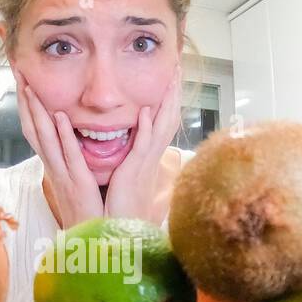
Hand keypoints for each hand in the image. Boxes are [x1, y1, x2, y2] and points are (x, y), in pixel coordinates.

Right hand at [12, 66, 102, 227]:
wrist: (91, 241)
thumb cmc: (87, 213)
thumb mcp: (77, 184)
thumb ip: (73, 164)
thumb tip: (70, 146)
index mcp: (55, 167)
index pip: (37, 132)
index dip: (29, 108)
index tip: (23, 83)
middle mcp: (53, 168)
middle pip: (33, 129)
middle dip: (25, 102)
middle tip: (18, 74)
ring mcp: (63, 175)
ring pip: (45, 139)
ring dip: (37, 112)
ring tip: (30, 87)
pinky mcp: (77, 183)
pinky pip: (68, 156)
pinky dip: (62, 136)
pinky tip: (58, 116)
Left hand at [104, 64, 182, 221]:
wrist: (123, 233)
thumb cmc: (123, 209)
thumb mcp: (128, 178)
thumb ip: (132, 160)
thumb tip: (133, 148)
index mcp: (148, 158)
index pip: (162, 122)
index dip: (169, 100)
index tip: (172, 79)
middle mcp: (151, 158)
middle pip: (168, 118)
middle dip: (174, 93)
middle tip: (178, 68)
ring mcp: (145, 164)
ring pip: (161, 127)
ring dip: (166, 102)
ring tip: (171, 79)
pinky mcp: (135, 172)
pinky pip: (142, 147)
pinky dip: (146, 128)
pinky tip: (146, 111)